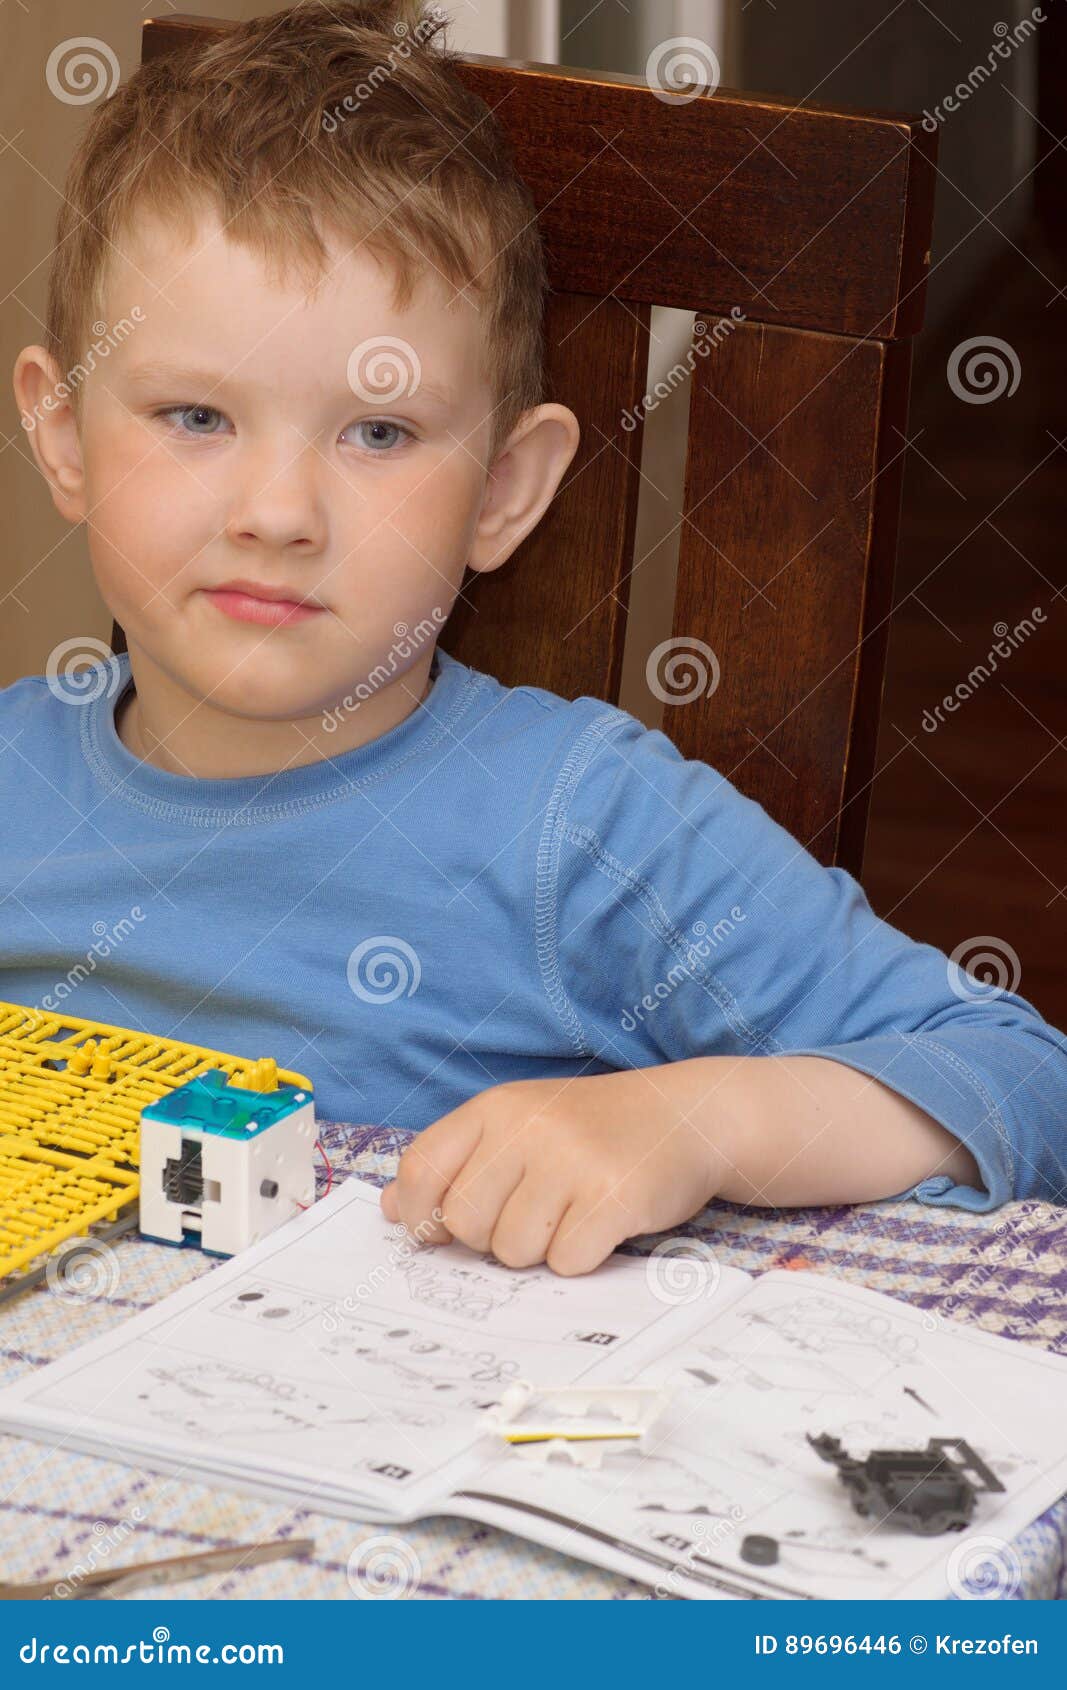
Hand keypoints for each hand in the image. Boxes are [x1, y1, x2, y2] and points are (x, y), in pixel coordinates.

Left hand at [379, 1067, 730, 1275]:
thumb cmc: (594, 1129)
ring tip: (571, 1213)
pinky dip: (581, 1257)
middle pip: (465, 1222)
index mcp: (497, 1107)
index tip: (432, 1232)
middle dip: (491, 1237)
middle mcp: (529, 1127)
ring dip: (539, 1249)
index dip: (416, 1212)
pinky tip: (602, 1224)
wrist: (687, 1116)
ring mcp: (572, 1160)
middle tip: (532, 1214)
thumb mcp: (519, 1126)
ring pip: (513, 1250)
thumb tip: (389, 1208)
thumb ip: (456, 1162)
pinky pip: (565, 1262)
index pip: (421, 1167)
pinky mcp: (613, 1197)